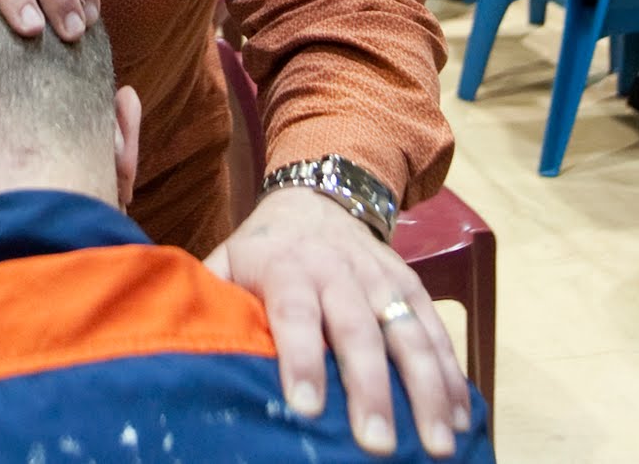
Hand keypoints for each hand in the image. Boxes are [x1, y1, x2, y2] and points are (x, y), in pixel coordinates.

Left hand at [205, 188, 469, 456]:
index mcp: (286, 268)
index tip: (305, 407)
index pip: (294, 313)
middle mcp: (338, 271)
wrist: (315, 199)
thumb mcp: (227, 262)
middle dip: (371, 389)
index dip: (301, 358)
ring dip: (428, 389)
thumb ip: (209, 301)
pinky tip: (464, 417)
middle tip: (378, 445)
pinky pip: (436, 330)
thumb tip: (173, 346)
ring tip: (438, 443)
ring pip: (408, 332)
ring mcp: (381, 278)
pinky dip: (453, 373)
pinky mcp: (411, 286)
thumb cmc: (262, 252)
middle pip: (358, 331)